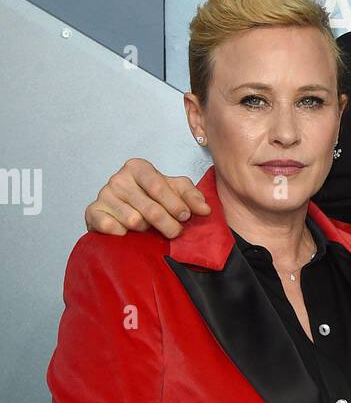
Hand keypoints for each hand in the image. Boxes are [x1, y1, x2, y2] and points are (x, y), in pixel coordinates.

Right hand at [84, 158, 210, 237]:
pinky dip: (123, 234)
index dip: (175, 204)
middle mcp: (118, 178)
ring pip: (133, 221)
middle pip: (149, 208)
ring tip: (147, 227)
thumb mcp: (173, 191)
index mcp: (138, 167)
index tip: (186, 217)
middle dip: (167, 224)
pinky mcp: (92, 212)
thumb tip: (205, 210)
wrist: (120, 210)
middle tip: (175, 232)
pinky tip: (128, 234)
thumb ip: (191, 196)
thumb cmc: (150, 198)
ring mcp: (104, 195)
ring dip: (145, 229)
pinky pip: (111, 227)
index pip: (159, 187)